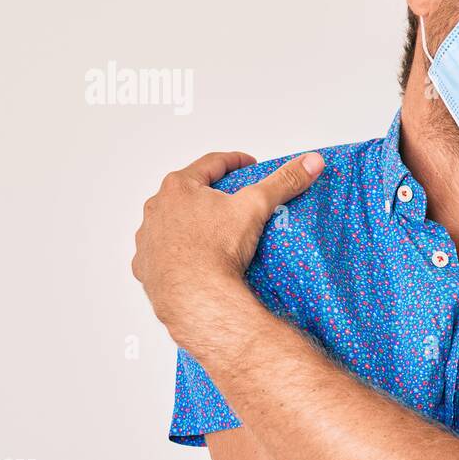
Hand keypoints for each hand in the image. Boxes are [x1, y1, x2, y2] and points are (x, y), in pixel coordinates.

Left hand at [131, 151, 324, 341]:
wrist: (196, 298)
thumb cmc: (219, 248)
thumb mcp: (257, 207)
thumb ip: (283, 182)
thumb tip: (311, 162)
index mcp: (179, 187)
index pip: (211, 164)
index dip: (236, 162)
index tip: (250, 165)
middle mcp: (157, 208)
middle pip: (189, 192)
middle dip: (212, 194)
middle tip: (235, 202)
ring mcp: (148, 238)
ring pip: (173, 222)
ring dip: (191, 223)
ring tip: (217, 233)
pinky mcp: (146, 266)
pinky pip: (163, 253)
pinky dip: (179, 252)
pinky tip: (196, 259)